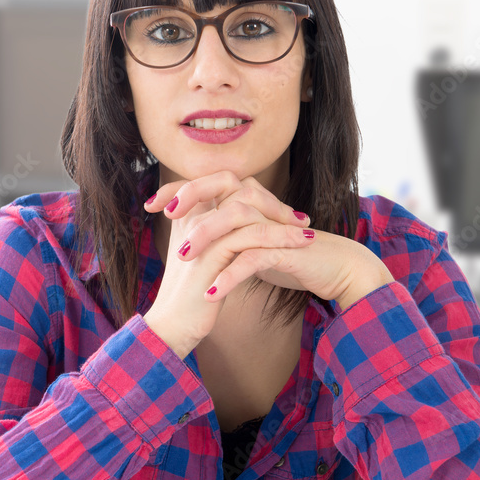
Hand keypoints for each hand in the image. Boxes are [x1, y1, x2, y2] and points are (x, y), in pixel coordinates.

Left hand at [147, 172, 393, 326]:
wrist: (331, 269)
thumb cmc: (287, 257)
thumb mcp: (248, 244)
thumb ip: (223, 236)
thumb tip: (188, 235)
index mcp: (247, 202)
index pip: (208, 185)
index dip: (177, 191)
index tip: (149, 205)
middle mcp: (259, 207)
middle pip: (220, 189)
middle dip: (190, 201)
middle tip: (166, 218)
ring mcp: (272, 226)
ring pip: (234, 221)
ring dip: (207, 239)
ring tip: (183, 260)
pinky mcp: (286, 249)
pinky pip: (253, 259)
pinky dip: (231, 276)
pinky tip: (213, 293)